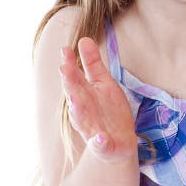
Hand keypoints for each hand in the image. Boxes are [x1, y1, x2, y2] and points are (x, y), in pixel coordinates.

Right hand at [58, 37, 136, 162]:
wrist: (120, 143)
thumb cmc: (108, 110)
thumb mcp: (104, 83)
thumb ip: (93, 64)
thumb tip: (84, 39)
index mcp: (84, 95)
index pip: (74, 79)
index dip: (70, 65)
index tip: (66, 50)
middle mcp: (84, 111)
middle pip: (74, 96)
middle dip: (70, 84)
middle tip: (65, 68)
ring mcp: (92, 129)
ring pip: (81, 120)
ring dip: (78, 111)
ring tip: (74, 100)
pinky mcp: (104, 146)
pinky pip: (100, 145)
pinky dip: (99, 142)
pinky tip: (100, 138)